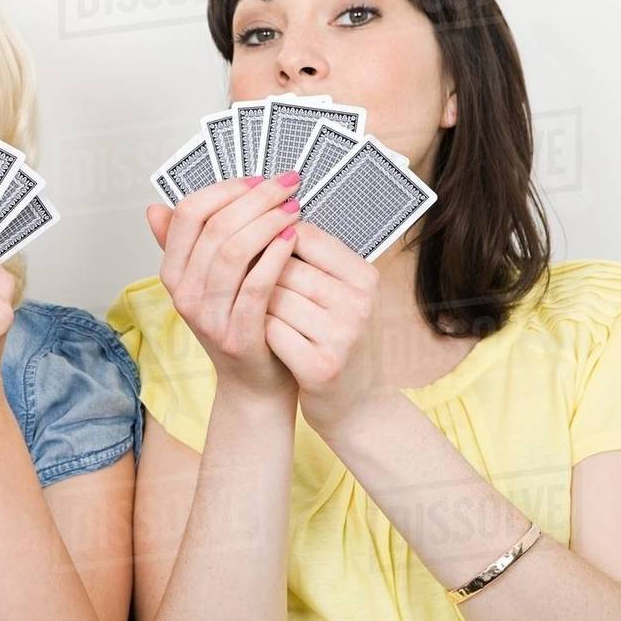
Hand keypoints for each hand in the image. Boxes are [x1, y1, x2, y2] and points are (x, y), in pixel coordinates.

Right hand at [147, 171, 301, 399]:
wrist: (255, 382)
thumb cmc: (241, 321)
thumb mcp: (208, 279)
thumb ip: (188, 244)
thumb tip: (155, 208)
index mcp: (174, 272)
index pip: (188, 213)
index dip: (225, 189)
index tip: (258, 180)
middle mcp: (183, 293)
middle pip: (214, 227)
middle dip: (255, 199)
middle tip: (286, 186)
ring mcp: (208, 317)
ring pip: (233, 252)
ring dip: (268, 222)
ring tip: (294, 209)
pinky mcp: (236, 335)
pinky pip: (254, 286)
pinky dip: (275, 256)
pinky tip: (292, 239)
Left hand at [264, 221, 388, 435]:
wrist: (355, 405)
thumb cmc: (337, 340)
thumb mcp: (340, 295)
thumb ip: (314, 260)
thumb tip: (265, 215)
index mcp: (364, 277)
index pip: (304, 234)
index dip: (272, 240)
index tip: (259, 251)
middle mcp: (358, 303)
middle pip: (282, 266)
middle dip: (259, 276)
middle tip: (255, 293)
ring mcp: (342, 336)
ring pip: (270, 298)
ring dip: (256, 305)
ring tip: (261, 317)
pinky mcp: (321, 367)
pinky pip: (270, 331)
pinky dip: (260, 332)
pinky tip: (264, 340)